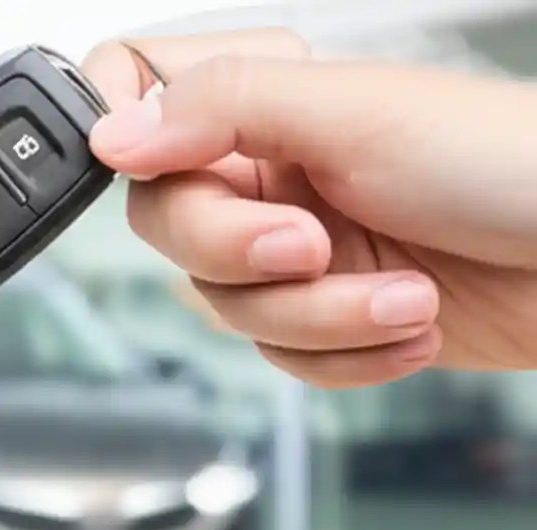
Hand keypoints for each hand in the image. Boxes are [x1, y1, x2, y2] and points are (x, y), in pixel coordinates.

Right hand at [81, 29, 536, 385]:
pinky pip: (278, 355)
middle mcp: (266, 170)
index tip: (165, 172)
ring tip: (400, 295)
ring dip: (320, 315)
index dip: (127, 134)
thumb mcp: (353, 115)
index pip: (137, 93)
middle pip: (168, 227)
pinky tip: (405, 324)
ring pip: (226, 306)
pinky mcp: (323, 314)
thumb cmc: (509, 163)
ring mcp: (291, 246)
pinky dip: (342, 354)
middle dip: (245, 256)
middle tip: (313, 246)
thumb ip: (221, 109)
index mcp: (263, 99)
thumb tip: (112, 133)